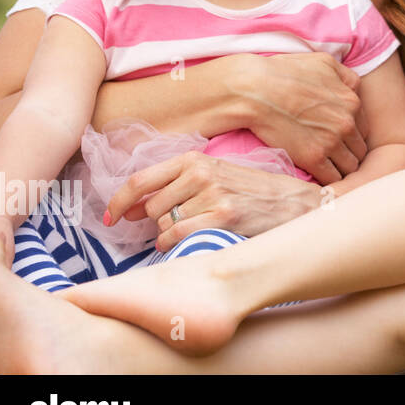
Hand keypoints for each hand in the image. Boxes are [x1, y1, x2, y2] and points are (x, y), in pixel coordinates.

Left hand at [105, 152, 322, 251]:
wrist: (294, 203)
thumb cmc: (253, 191)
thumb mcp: (217, 174)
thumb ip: (180, 183)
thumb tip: (137, 206)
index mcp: (195, 160)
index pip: (140, 180)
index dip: (119, 201)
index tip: (110, 217)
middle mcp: (201, 174)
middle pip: (150, 208)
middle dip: (155, 223)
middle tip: (174, 226)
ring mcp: (212, 195)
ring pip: (163, 225)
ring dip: (167, 236)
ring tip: (191, 232)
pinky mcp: (223, 217)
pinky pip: (178, 236)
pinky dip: (174, 245)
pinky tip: (187, 243)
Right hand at [228, 53, 369, 183]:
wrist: (255, 89)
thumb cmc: (284, 72)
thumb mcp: (323, 63)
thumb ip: (346, 77)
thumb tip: (354, 89)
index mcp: (352, 101)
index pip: (364, 129)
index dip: (352, 136)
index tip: (340, 140)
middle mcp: (347, 122)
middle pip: (359, 149)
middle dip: (349, 153)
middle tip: (334, 157)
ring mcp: (331, 141)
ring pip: (350, 166)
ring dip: (341, 169)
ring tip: (327, 169)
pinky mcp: (313, 157)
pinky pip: (333, 177)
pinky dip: (329, 179)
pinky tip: (319, 177)